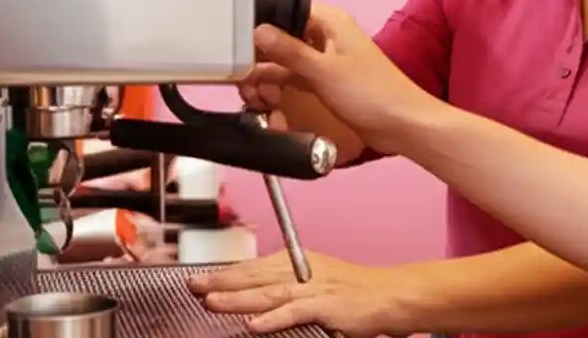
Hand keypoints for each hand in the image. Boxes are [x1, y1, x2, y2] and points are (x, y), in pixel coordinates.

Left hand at [188, 249, 416, 337]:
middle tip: (193, 286)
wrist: (394, 296)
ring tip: (211, 302)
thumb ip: (291, 290)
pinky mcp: (329, 305)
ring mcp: (316, 287)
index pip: (256, 266)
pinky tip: (253, 325)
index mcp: (301, 263)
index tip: (201, 280)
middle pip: (256, 275)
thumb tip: (259, 300)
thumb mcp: (320, 284)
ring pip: (269, 292)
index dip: (228, 274)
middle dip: (222, 282)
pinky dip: (274, 318)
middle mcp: (305, 271)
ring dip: (238, 298)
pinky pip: (296, 312)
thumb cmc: (360, 294)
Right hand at [245, 4, 441, 152]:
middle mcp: (326, 37)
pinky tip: (267, 100)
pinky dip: (282, 88)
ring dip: (268, 76)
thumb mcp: (323, 71)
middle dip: (260, 57)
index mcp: (330, 22)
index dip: (262, 23)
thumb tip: (257, 30)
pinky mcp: (326, 83)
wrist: (401, 125)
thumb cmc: (369, 93)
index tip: (238, 41)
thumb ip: (289, 51)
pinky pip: (296, 79)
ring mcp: (325, 61)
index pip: (287, 11)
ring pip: (286, 62)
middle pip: (282, 38)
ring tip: (253, 94)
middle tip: (242, 77)